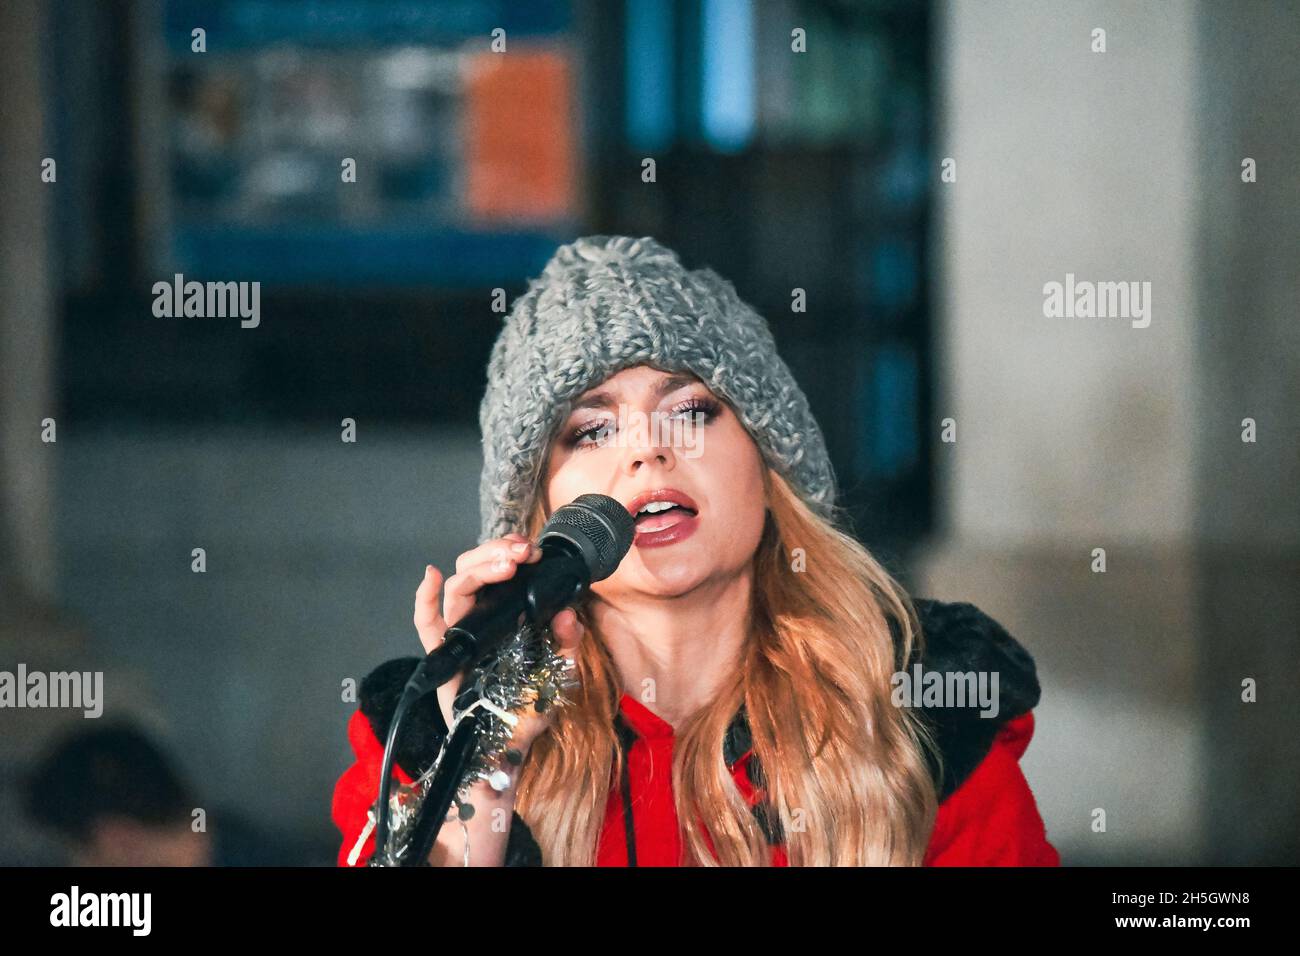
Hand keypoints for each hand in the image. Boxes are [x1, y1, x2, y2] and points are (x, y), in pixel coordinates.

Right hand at [414, 533, 586, 753]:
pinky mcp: (443, 655)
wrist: (506, 747)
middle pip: (475, 571)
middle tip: (521, 552)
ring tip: (505, 563)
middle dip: (495, 553)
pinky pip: (426, 623)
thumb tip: (569, 612)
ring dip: (478, 567)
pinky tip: (431, 576)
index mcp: (506, 617)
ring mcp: (460, 635)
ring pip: (457, 588)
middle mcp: (480, 619)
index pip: (500, 572)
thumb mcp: (559, 673)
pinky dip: (423, 598)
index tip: (532, 550)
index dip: (510, 552)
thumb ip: (567, 643)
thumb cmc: (529, 709)